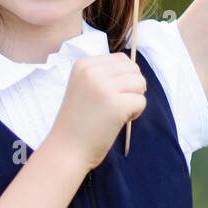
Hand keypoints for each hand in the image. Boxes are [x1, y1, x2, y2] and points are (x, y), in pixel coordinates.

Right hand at [49, 52, 146, 172]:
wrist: (66, 148)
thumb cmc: (78, 121)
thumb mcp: (83, 86)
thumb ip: (103, 74)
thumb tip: (134, 70)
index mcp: (83, 64)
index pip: (121, 59)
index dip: (122, 78)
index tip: (107, 95)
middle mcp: (92, 71)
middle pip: (133, 69)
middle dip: (131, 88)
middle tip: (114, 105)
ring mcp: (103, 87)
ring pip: (140, 83)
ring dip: (134, 99)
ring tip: (116, 112)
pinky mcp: (116, 105)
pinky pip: (142, 101)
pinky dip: (135, 113)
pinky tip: (118, 121)